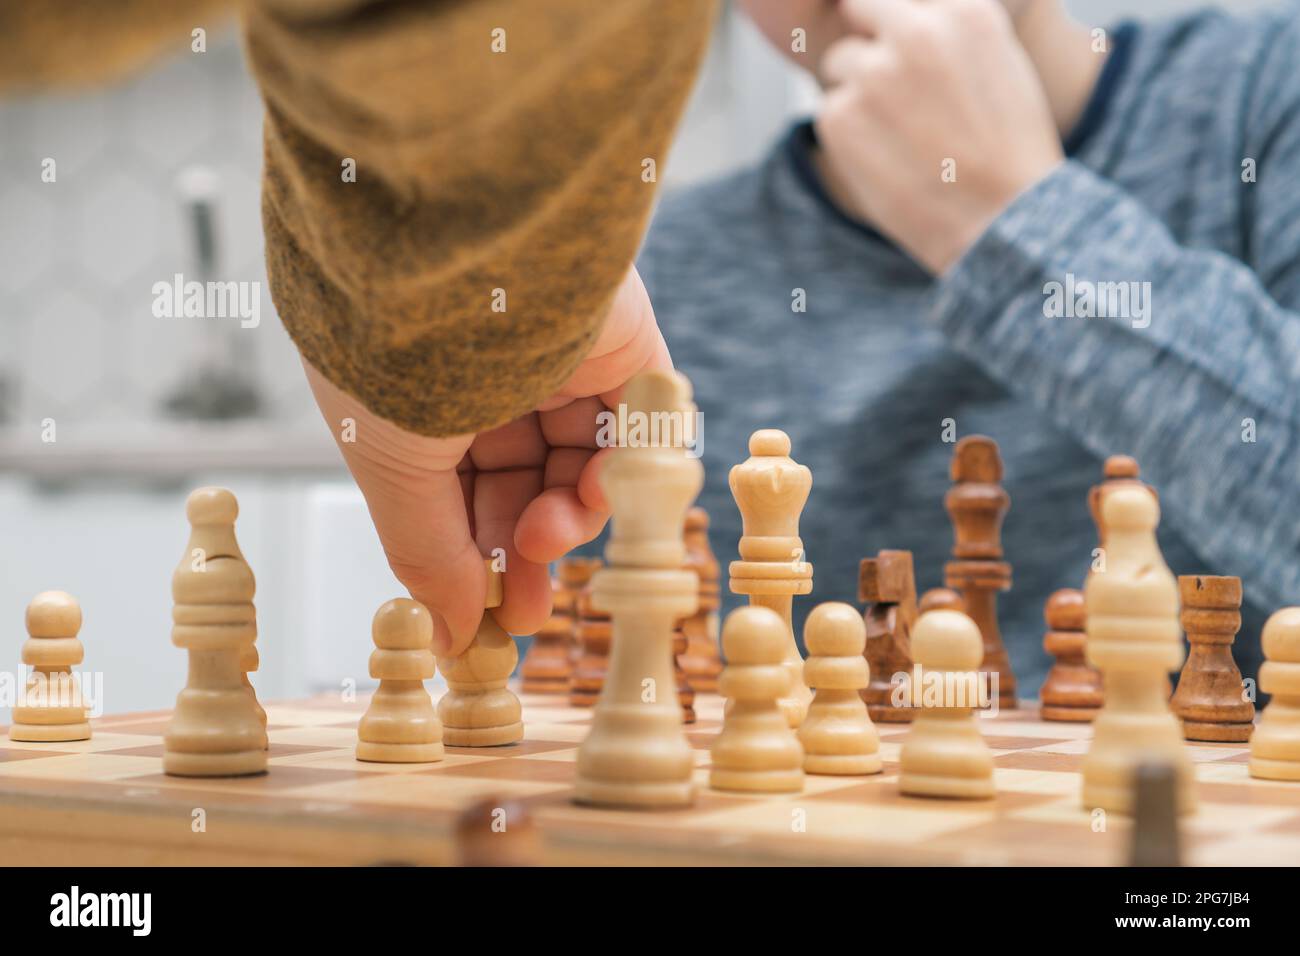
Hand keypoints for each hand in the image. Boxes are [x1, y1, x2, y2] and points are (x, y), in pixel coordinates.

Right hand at [304, 267, 669, 656]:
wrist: (453, 252)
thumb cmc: (395, 351)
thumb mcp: (393, 467)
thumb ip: (426, 553)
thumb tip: (450, 638)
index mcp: (421, 383)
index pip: (452, 481)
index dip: (467, 551)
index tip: (478, 619)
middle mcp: (490, 365)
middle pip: (520, 478)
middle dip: (523, 547)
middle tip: (525, 614)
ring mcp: (559, 350)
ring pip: (579, 460)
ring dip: (566, 516)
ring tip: (545, 544)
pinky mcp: (623, 338)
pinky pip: (634, 422)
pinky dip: (617, 475)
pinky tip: (582, 503)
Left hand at [815, 0, 1064, 273]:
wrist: (1001, 223)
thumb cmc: (1007, 154)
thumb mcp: (1000, 66)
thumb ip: (947, 32)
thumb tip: (895, 20)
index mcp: (963, 12)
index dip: (893, 24)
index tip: (900, 53)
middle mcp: (915, 32)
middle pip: (859, 14)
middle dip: (870, 47)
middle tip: (894, 97)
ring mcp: (872, 74)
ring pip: (840, 65)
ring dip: (858, 93)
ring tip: (901, 137)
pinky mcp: (839, 117)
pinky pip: (829, 110)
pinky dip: (849, 134)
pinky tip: (887, 160)